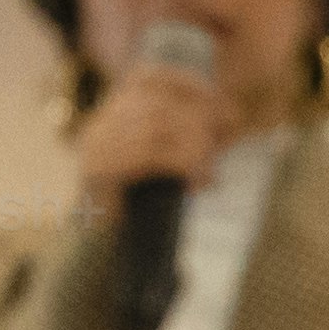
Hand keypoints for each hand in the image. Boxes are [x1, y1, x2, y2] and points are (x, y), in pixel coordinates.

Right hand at [70, 53, 238, 216]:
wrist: (106, 252)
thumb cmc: (143, 207)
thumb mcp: (169, 162)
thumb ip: (190, 137)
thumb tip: (232, 118)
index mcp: (110, 114)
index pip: (148, 77)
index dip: (189, 85)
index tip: (223, 104)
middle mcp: (99, 124)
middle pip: (157, 102)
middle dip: (199, 117)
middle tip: (228, 137)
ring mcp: (95, 147)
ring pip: (155, 125)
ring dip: (194, 144)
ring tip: (211, 169)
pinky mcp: (99, 171)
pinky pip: (149, 153)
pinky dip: (182, 163)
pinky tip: (198, 182)